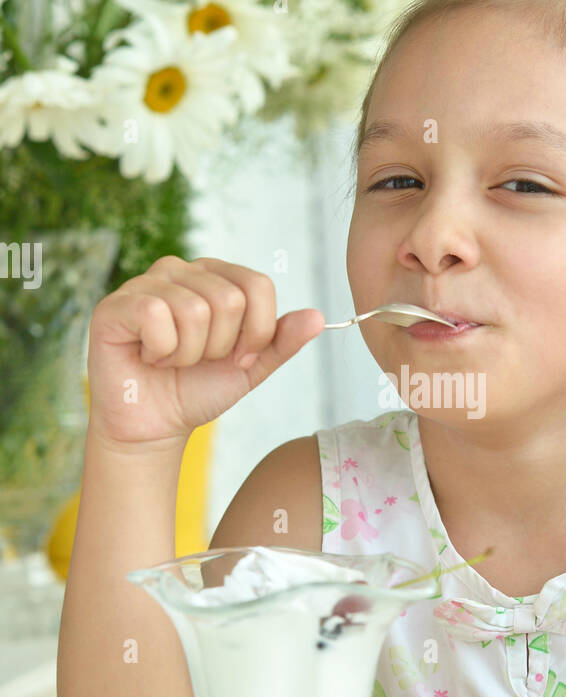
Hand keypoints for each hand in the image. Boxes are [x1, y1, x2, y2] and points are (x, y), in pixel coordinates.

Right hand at [87, 254, 324, 448]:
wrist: (156, 426)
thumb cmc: (198, 389)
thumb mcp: (251, 367)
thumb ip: (282, 341)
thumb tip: (318, 317)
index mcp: (216, 276)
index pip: (258, 286)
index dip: (256, 333)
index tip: (237, 358)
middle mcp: (181, 270)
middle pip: (229, 300)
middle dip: (221, 347)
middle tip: (197, 361)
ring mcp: (145, 283)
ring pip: (194, 310)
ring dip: (189, 353)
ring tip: (171, 360)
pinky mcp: (115, 305)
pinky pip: (155, 315)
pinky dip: (160, 350)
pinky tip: (149, 357)